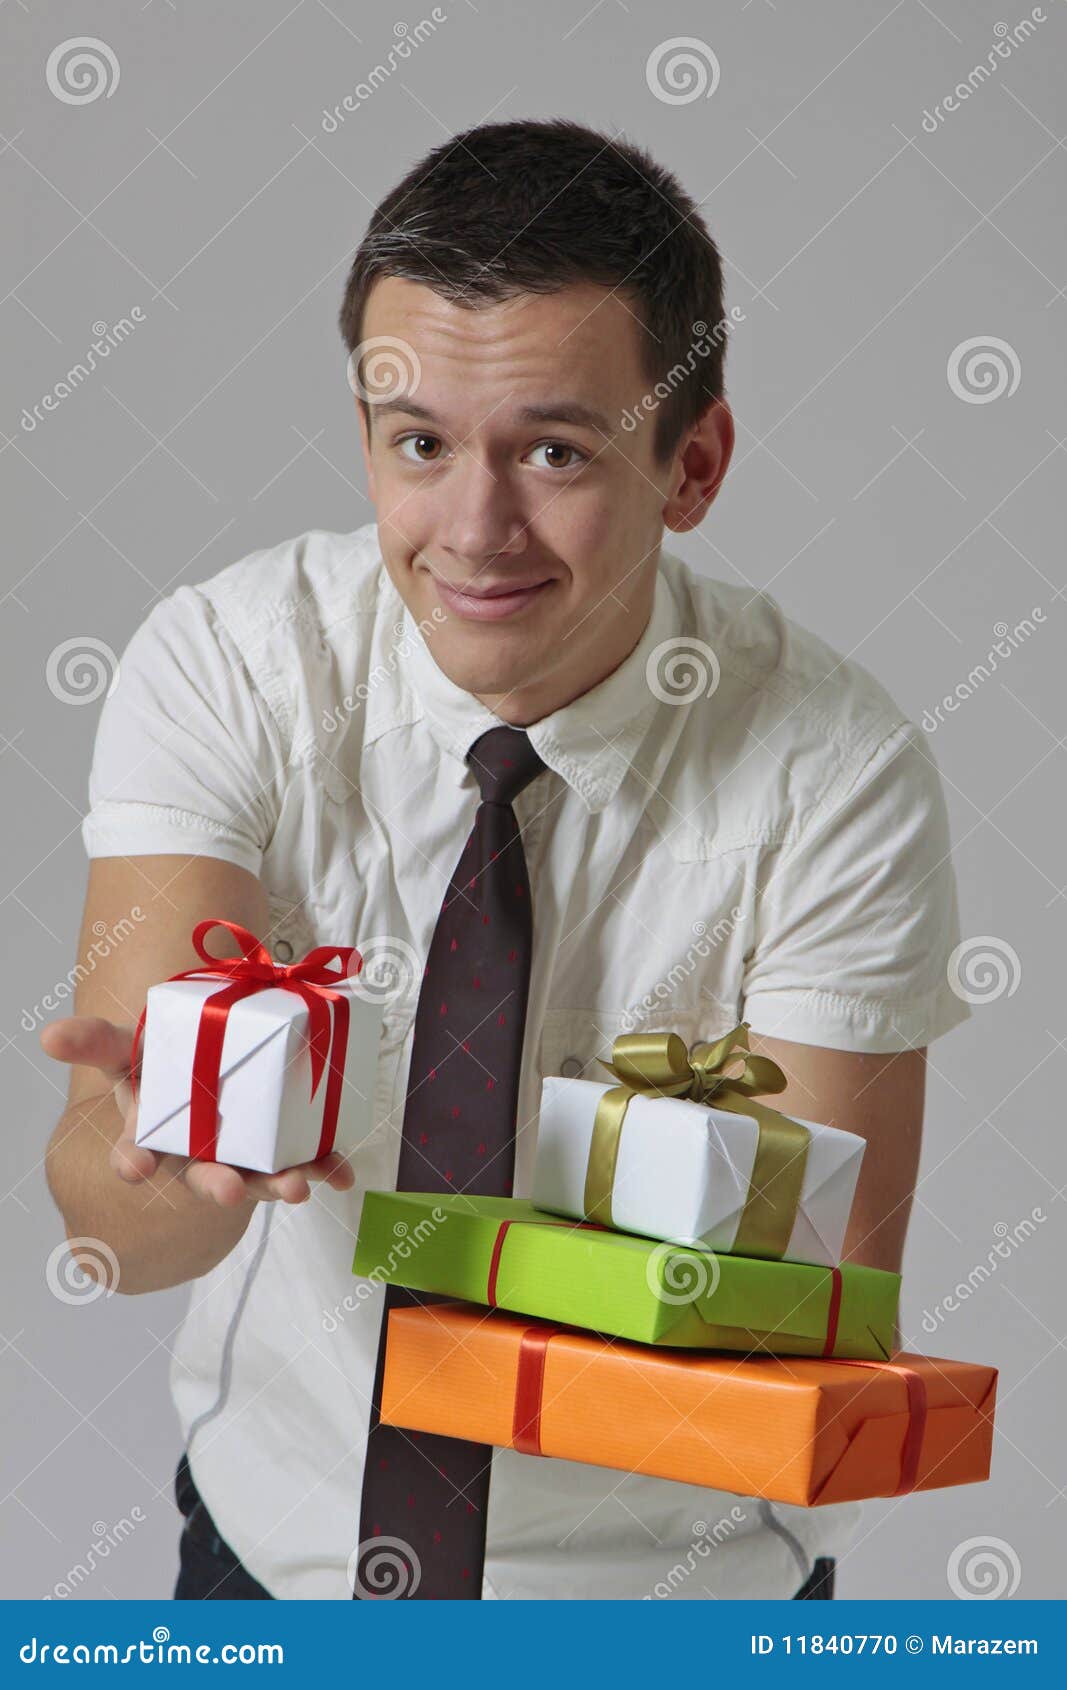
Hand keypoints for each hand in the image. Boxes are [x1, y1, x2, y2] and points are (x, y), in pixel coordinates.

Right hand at [40, 1015, 355, 1207]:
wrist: (215, 1069)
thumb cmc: (166, 1067)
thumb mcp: (130, 1050)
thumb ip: (97, 1041)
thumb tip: (48, 1034)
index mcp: (156, 1133)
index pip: (136, 1151)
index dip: (132, 1158)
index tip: (131, 1167)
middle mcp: (198, 1154)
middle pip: (202, 1175)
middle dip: (214, 1184)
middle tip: (226, 1192)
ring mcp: (244, 1158)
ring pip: (259, 1177)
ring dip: (277, 1184)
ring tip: (296, 1188)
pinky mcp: (284, 1153)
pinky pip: (307, 1162)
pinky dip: (326, 1167)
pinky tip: (343, 1175)